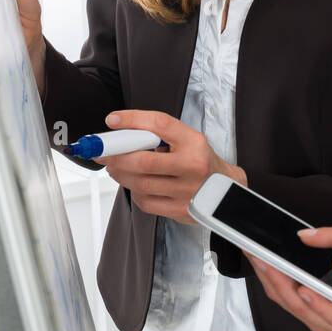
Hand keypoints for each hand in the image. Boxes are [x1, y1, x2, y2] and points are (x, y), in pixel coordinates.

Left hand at [95, 110, 244, 225]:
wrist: (227, 190)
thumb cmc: (201, 161)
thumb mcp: (188, 139)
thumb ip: (159, 133)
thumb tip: (121, 130)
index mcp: (195, 143)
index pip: (160, 125)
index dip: (132, 120)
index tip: (112, 120)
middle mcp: (193, 166)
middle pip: (142, 160)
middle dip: (115, 156)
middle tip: (103, 153)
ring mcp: (187, 191)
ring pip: (140, 183)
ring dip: (120, 174)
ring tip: (116, 167)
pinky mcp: (180, 210)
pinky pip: (146, 201)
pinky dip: (135, 192)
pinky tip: (136, 185)